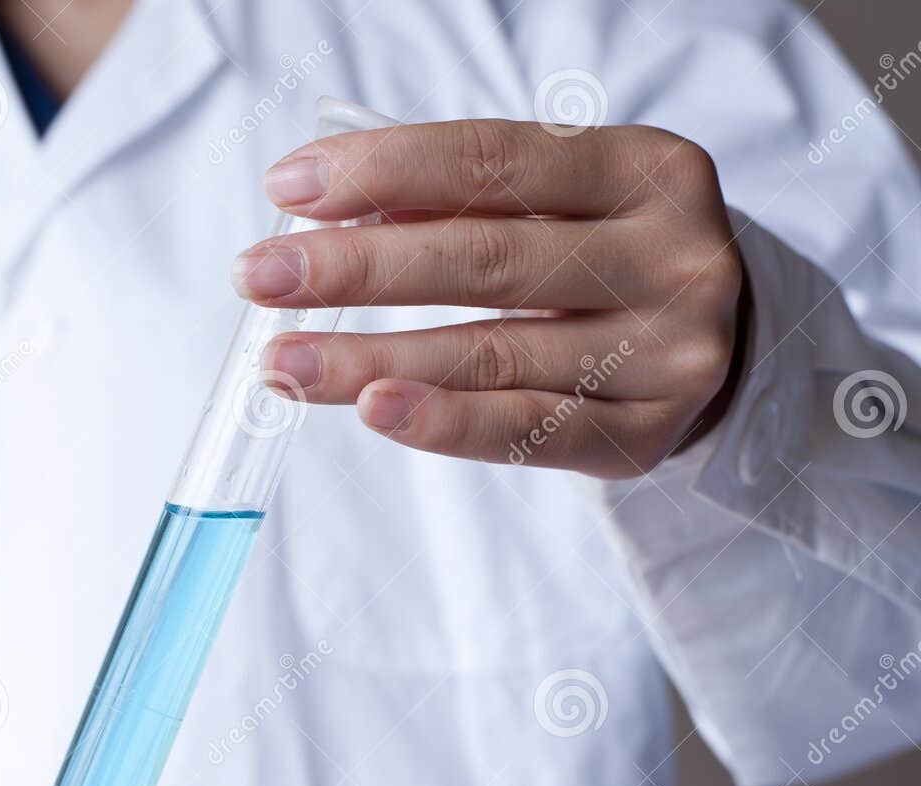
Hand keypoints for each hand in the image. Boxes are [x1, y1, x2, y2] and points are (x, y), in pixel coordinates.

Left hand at [232, 120, 746, 478]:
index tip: (288, 186)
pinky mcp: (646, 434)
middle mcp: (671, 256)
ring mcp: (668, 351)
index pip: (494, 160)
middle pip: (485, 259)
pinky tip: (370, 409)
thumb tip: (325, 213)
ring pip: (492, 352)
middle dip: (356, 268)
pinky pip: (526, 430)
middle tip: (258, 278)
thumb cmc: (602, 258)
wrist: (719, 346)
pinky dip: (442, 421)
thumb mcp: (554, 204)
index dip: (384, 169)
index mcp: (645, 168)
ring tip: (281, 364)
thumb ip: (457, 198)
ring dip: (368, 360)